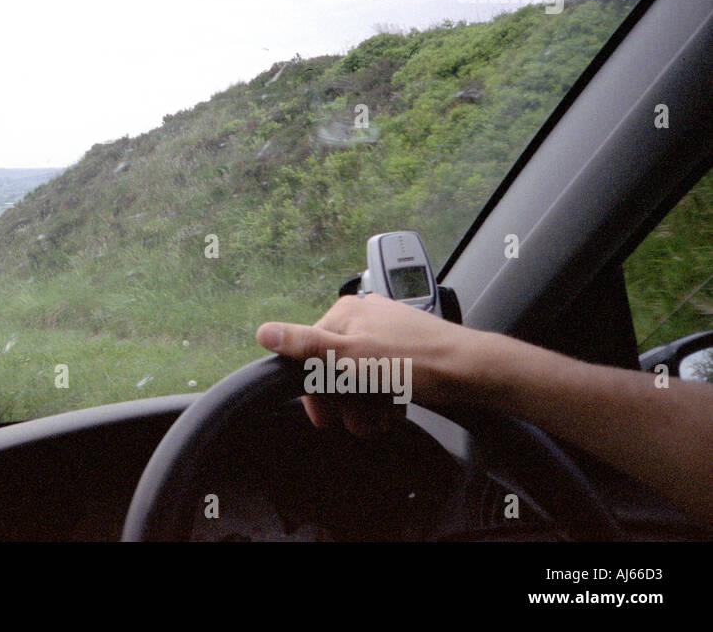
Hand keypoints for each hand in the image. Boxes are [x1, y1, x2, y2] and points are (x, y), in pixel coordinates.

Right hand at [256, 294, 498, 434]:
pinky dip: (385, 395)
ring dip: (365, 403)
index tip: (324, 418)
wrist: (473, 371)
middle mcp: (365, 316)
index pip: (311, 355)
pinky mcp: (408, 347)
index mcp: (346, 313)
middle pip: (337, 366)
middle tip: (359, 424)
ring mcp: (388, 331)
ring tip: (379, 420)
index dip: (316, 391)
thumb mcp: (351, 356)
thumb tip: (264, 332)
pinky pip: (384, 374)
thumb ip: (306, 345)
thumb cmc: (415, 362)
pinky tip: (394, 410)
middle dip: (345, 400)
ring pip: (361, 374)